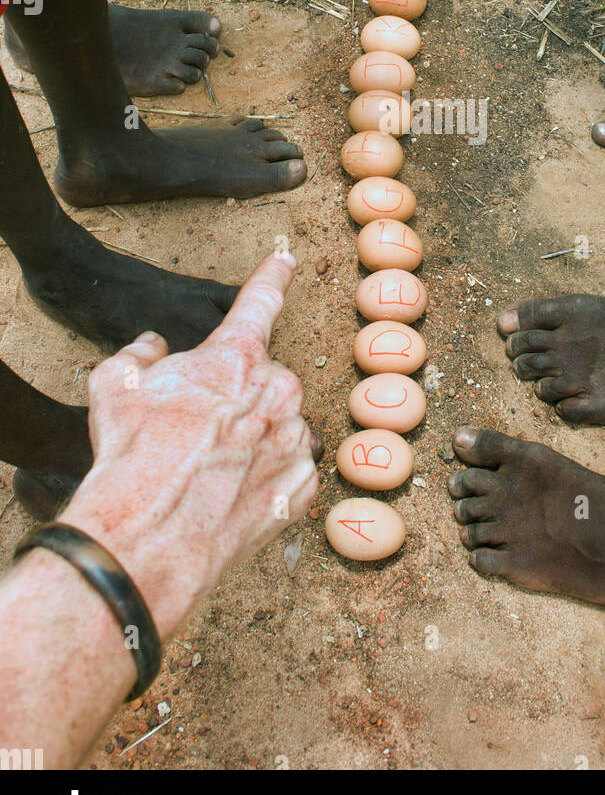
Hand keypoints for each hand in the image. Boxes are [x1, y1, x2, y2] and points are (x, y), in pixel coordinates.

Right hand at [63, 250, 318, 636]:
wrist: (149, 536)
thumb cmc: (131, 455)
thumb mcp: (114, 386)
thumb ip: (138, 356)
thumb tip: (151, 347)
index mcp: (236, 357)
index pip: (260, 301)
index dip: (273, 275)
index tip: (287, 258)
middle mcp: (277, 391)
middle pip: (263, 381)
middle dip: (235, 399)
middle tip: (194, 432)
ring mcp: (294, 440)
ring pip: (278, 427)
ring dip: (251, 441)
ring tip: (207, 472)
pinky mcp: (300, 488)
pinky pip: (289, 472)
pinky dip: (265, 480)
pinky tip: (230, 496)